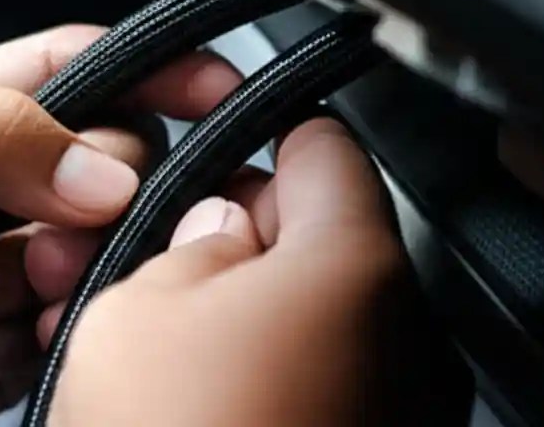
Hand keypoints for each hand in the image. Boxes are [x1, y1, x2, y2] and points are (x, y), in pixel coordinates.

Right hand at [49, 118, 411, 426]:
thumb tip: (217, 232)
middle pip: (327, 241)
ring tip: (182, 360)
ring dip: (261, 323)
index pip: (324, 147)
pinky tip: (216, 411)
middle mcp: (409, 336)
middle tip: (173, 278)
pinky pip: (339, 388)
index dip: (258, 143)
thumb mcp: (133, 313)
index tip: (224, 161)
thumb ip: (185, 243)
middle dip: (249, 248)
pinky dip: (283, 385)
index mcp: (354, 267)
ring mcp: (411, 409)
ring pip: (328, 323)